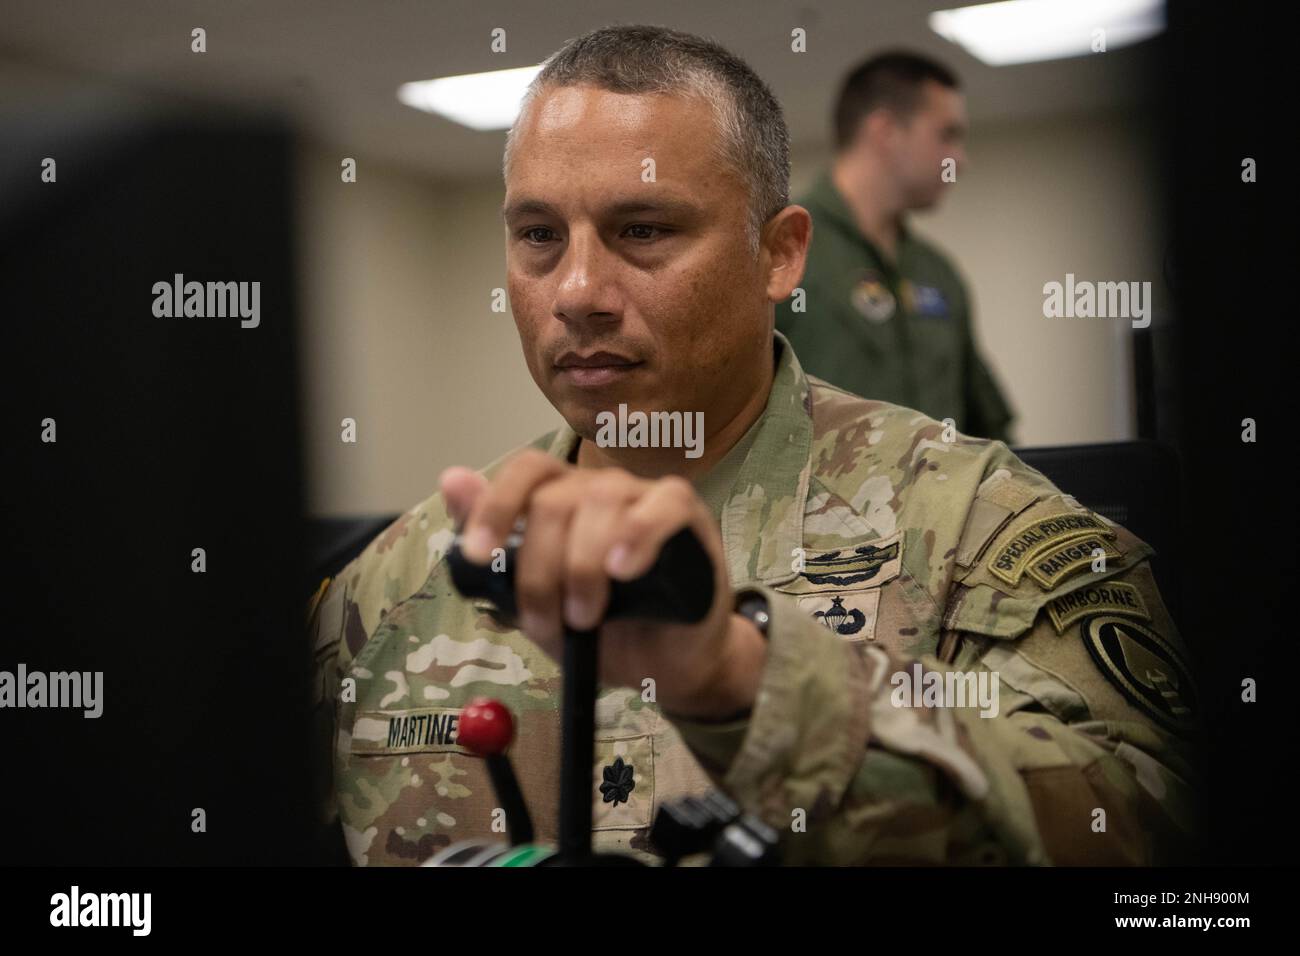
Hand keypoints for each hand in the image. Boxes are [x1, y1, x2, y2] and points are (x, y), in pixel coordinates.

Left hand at [440, 451, 765, 718]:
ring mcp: (644, 496)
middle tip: (545, 623)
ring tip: (586, 618)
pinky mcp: (687, 515)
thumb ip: (497, 549)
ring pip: (603, 501)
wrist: (667, 664)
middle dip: (539, 568)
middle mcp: (600, 487)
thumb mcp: (538, 601)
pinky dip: (639, 533)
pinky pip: (663, 505)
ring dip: (582, 566)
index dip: (496, 505)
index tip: (478, 553)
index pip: (526, 471)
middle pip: (555, 499)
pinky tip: (622, 569)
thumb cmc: (606, 628)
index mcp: (563, 499)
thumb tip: (451, 479)